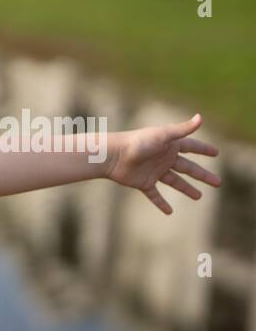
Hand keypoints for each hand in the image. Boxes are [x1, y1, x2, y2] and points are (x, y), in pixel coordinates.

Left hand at [105, 113, 220, 214]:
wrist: (113, 156)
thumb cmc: (137, 142)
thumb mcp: (162, 136)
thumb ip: (182, 130)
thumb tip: (201, 118)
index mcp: (170, 145)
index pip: (192, 147)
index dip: (204, 150)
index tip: (216, 153)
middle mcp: (164, 158)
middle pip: (188, 168)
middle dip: (202, 175)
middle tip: (218, 182)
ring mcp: (154, 171)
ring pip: (175, 182)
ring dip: (187, 189)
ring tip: (199, 196)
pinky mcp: (143, 183)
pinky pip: (155, 195)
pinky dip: (161, 203)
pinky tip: (169, 212)